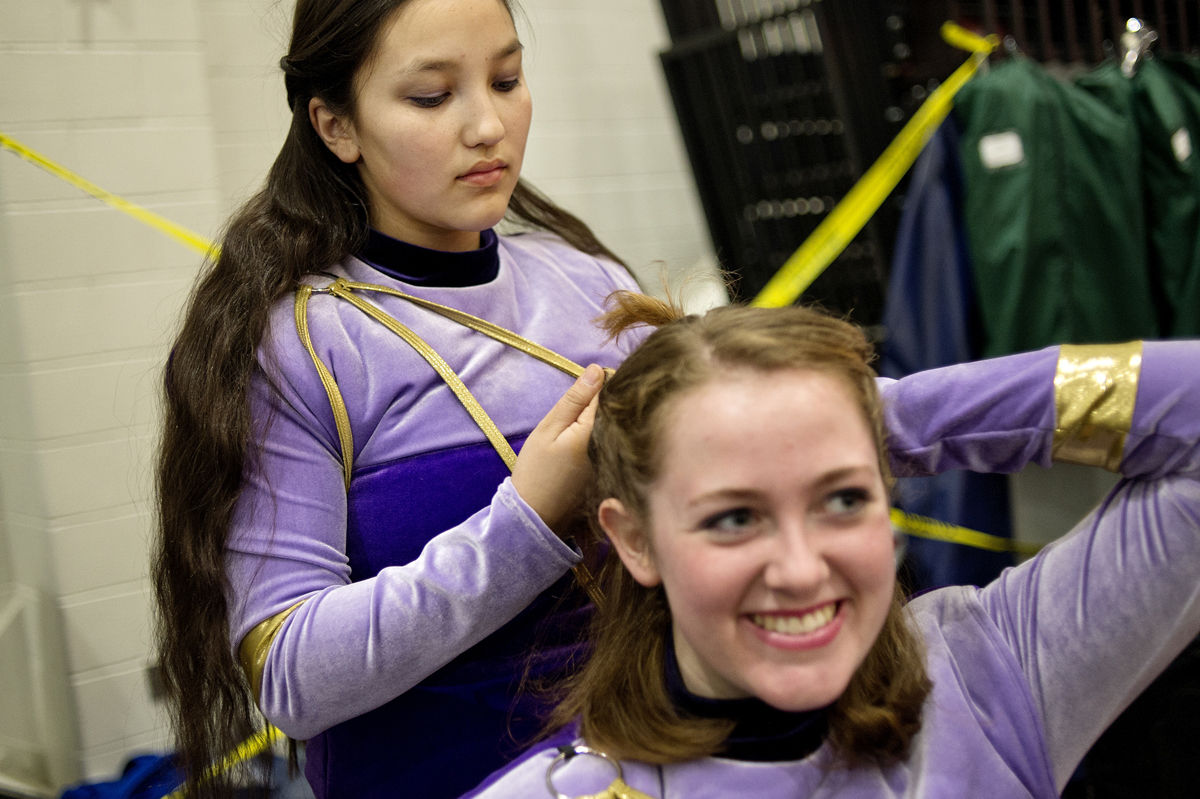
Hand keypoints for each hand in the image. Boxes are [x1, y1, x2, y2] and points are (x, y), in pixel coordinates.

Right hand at [512, 364, 604, 534]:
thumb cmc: (536, 471)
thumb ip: (575, 399)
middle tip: (580, 414)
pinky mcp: (614, 471)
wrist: (536, 516)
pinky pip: (615, 444)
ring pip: (617, 427)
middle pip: (619, 410)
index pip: (611, 393)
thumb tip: (598, 369)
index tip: (588, 385)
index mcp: (598, 430)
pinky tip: (587, 448)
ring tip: (582, 432)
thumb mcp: (549, 429)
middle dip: (606, 401)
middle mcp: (615, 444)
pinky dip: (607, 438)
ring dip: (607, 420)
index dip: (600, 384)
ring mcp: (617, 460)